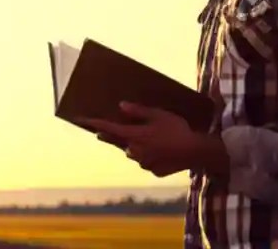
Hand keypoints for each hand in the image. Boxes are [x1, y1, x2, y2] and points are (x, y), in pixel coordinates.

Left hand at [80, 102, 223, 177]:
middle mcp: (134, 151)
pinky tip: (160, 150)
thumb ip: (138, 111)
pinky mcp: (153, 171)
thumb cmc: (177, 129)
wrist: (196, 151)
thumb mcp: (158, 115)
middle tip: (103, 132)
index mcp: (134, 136)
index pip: (108, 129)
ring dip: (133, 146)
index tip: (81, 120)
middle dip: (111, 137)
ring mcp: (144, 163)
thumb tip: (121, 106)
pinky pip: (146, 161)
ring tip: (148, 138)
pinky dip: (148, 156)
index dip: (94, 123)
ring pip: (132, 153)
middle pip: (118, 142)